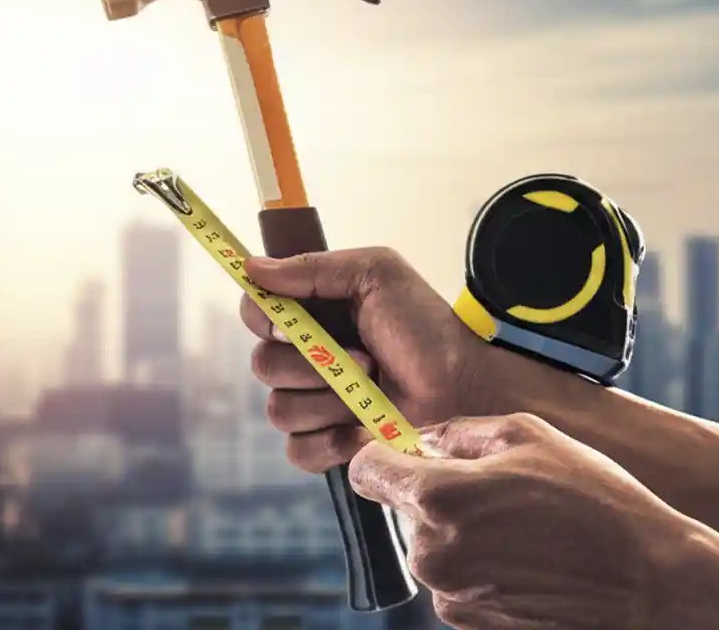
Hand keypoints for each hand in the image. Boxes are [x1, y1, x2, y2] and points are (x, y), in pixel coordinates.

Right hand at [240, 248, 575, 471]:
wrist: (467, 384)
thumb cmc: (426, 326)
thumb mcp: (376, 275)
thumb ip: (314, 268)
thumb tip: (251, 267)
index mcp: (312, 313)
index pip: (254, 313)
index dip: (266, 319)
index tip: (296, 321)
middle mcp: (307, 357)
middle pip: (262, 365)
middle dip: (311, 364)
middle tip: (363, 356)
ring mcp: (316, 404)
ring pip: (279, 410)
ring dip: (329, 400)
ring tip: (373, 389)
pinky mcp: (330, 444)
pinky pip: (298, 450)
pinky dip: (328, 442)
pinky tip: (361, 430)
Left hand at [349, 414, 718, 629]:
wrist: (649, 581)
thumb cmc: (595, 499)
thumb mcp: (529, 435)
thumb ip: (460, 432)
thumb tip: (424, 439)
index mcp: (439, 498)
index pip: (366, 470)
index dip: (384, 455)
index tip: (404, 450)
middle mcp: (432, 552)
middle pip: (403, 509)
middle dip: (435, 493)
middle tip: (498, 487)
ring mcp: (450, 594)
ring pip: (431, 545)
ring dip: (460, 531)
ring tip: (524, 525)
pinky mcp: (470, 624)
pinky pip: (455, 581)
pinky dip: (478, 566)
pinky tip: (527, 557)